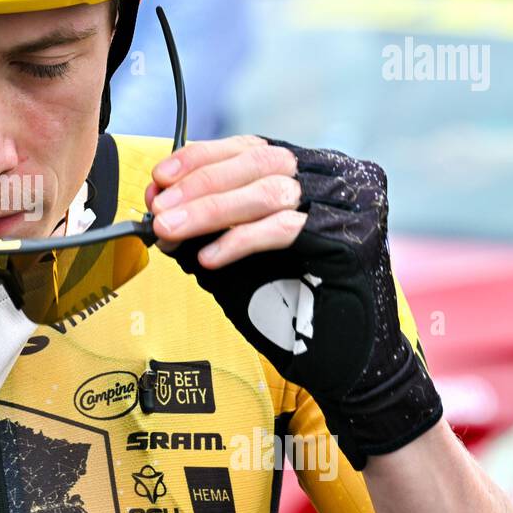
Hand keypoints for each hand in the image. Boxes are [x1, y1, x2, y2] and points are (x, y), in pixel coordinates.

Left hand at [147, 136, 442, 469]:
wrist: (344, 364)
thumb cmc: (293, 310)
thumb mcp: (240, 257)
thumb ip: (207, 226)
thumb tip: (158, 203)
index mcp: (314, 171)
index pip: (252, 148)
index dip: (202, 159)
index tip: (159, 178)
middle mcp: (339, 179)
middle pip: (260, 163)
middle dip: (200, 186)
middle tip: (159, 210)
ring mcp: (352, 207)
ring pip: (269, 192)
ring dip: (210, 210)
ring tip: (171, 231)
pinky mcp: (354, 240)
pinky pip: (286, 229)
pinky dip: (240, 240)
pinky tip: (209, 258)